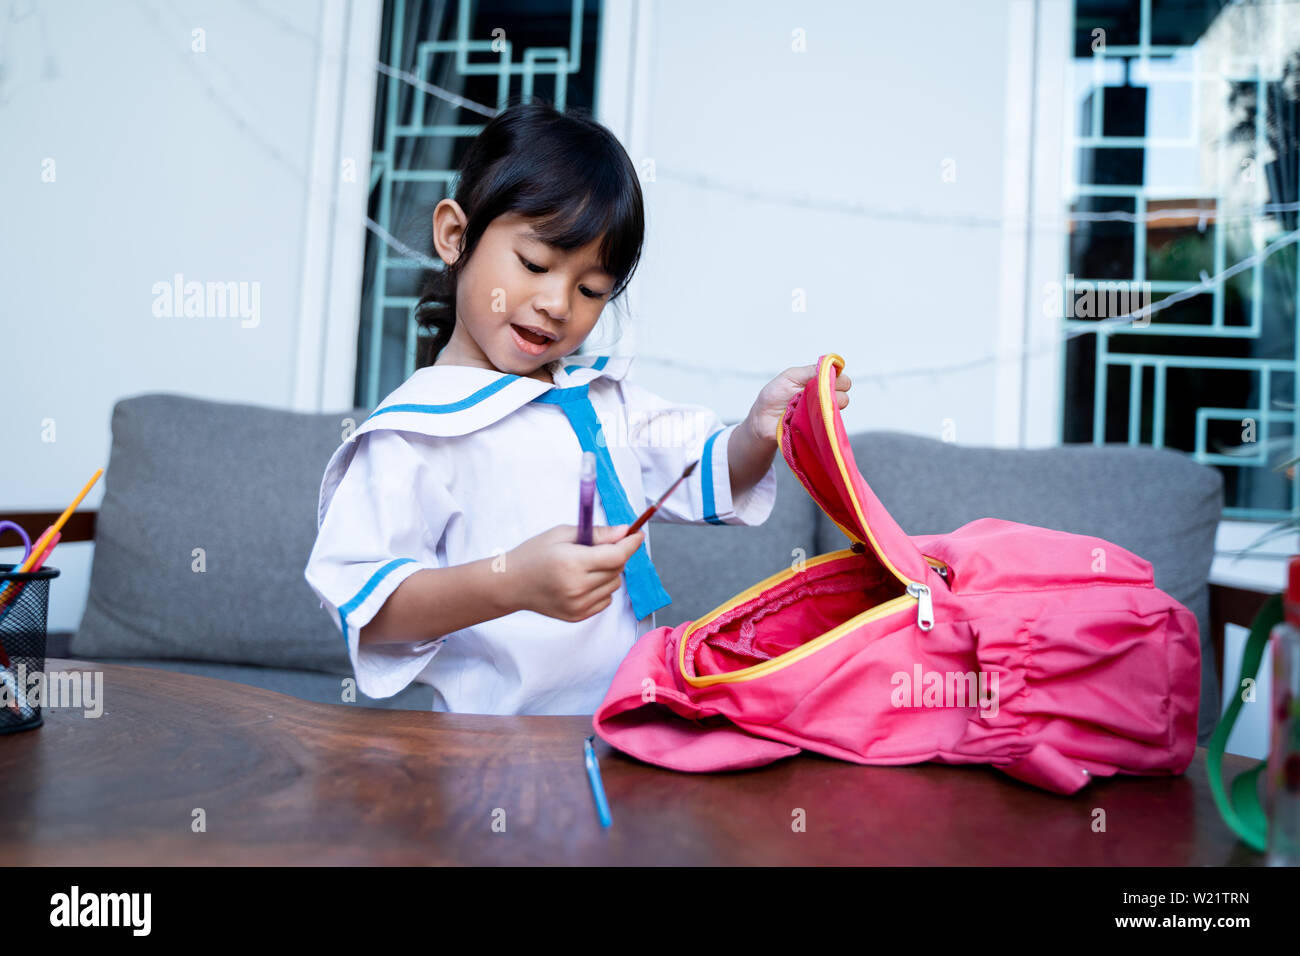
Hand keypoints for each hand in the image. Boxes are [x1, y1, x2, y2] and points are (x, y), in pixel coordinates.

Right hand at [504, 524, 644, 622]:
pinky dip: (601, 588)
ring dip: (608, 572)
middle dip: (615, 554)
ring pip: (614, 585)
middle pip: (617, 568)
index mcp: (573, 563)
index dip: (631, 543)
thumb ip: (596, 533)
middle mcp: (577, 587)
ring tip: (585, 566)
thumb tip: (624, 531)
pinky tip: (582, 581)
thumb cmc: (534, 554)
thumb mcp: (562, 534)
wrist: (512, 583)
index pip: (616, 555)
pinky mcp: (578, 616)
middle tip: (598, 547)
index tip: (637, 534)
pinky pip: (605, 600)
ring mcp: (578, 605)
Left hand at [744, 363, 851, 442]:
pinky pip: (832, 423)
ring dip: (825, 403)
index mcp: (817, 381)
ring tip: (806, 405)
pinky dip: (822, 418)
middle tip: (813, 393)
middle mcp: (823, 396)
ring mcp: (823, 412)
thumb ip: (810, 371)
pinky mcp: (820, 427)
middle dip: (832, 389)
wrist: (762, 421)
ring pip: (841, 405)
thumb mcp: (790, 376)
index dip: (834, 376)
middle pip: (844, 390)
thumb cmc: (773, 397)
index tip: (823, 379)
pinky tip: (809, 417)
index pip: (839, 376)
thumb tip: (830, 367)